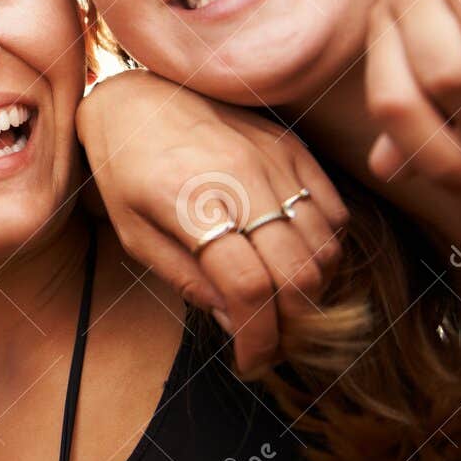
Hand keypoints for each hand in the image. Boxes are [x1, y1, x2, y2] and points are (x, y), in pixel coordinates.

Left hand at [77, 71, 349, 374]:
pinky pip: (334, 210)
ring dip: (312, 289)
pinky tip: (294, 257)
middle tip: (272, 338)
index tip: (252, 361)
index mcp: (189, 205)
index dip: (258, 339)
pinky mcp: (291, 146)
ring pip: (324, 247)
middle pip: (298, 274)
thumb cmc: (125, 170)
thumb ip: (187, 279)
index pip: (247, 289)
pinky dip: (326, 246)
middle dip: (292, 324)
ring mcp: (272, 160)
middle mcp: (239, 180)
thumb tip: (235, 322)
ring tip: (282, 302)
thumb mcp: (134, 234)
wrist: (136, 98)